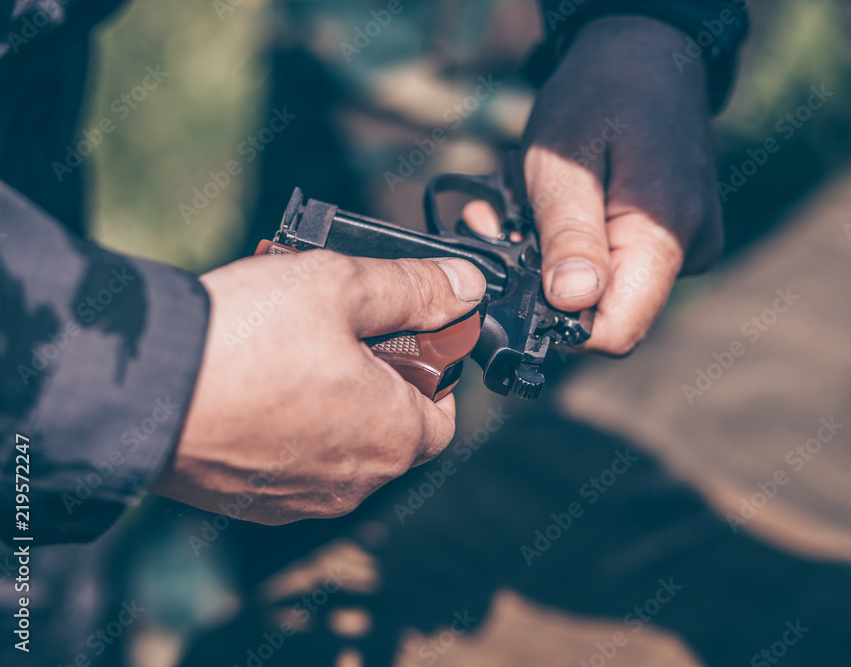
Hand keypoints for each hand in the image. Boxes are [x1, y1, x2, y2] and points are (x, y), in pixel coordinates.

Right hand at [151, 251, 485, 524]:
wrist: (142, 391)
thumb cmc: (248, 339)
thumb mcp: (343, 286)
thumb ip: (414, 288)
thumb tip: (466, 287)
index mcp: (394, 437)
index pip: (445, 414)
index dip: (431, 369)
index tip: (402, 334)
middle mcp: (355, 483)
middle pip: (390, 428)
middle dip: (375, 377)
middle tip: (336, 328)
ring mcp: (300, 499)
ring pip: (337, 443)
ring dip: (328, 399)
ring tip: (287, 346)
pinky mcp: (250, 502)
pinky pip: (288, 461)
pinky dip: (284, 426)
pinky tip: (253, 382)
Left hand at [519, 15, 721, 354]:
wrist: (645, 55)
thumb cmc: (601, 96)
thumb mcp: (564, 163)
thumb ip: (570, 236)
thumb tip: (569, 304)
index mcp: (666, 235)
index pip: (618, 330)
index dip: (559, 327)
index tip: (513, 286)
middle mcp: (689, 252)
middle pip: (605, 312)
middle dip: (544, 285)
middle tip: (500, 227)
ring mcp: (686, 247)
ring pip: (604, 290)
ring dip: (551, 259)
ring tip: (524, 205)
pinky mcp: (671, 239)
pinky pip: (616, 265)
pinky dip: (573, 244)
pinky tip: (555, 207)